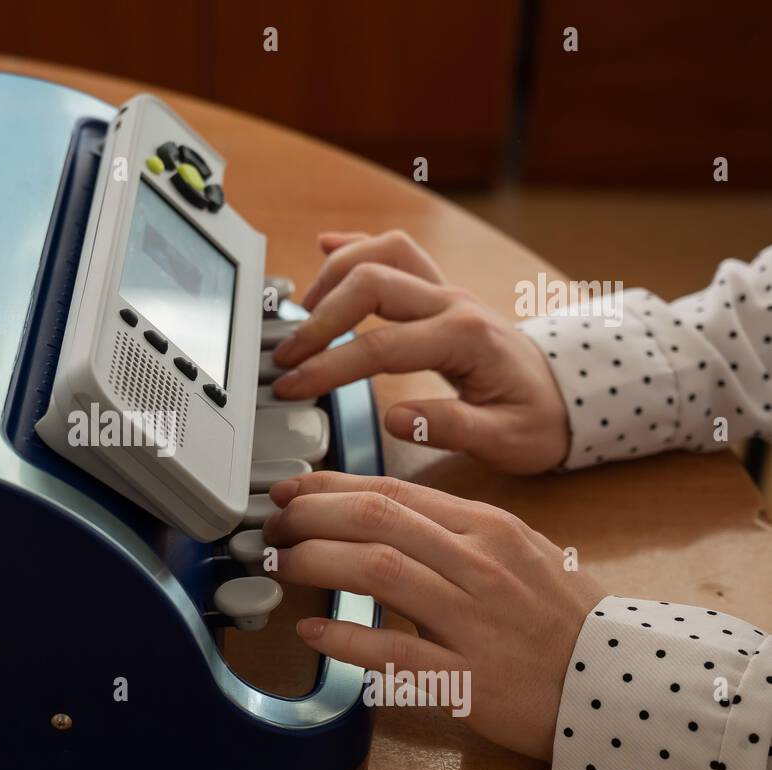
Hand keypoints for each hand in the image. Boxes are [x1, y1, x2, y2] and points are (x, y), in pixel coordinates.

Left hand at [263, 471, 607, 760]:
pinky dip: (346, 638)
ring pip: (378, 570)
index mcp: (487, 529)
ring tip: (282, 564)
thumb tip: (380, 513)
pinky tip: (313, 630)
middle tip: (274, 527)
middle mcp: (479, 565)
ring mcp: (474, 621)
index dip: (328, 488)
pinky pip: (396, 652)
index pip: (391, 492)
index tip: (291, 492)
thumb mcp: (517, 550)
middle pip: (375, 519)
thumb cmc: (561, 617)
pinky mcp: (470, 679)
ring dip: (315, 561)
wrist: (621, 681)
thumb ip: (453, 530)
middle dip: (310, 516)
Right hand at [271, 230, 570, 473]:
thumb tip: (396, 418)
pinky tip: (326, 247)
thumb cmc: (537, 420)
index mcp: (466, 339)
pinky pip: (396, 250)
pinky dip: (357, 245)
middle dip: (320, 317)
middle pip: (372, 281)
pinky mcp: (438, 290)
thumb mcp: (507, 440)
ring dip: (335, 275)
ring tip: (303, 314)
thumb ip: (452, 428)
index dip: (330, 366)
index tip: (294, 385)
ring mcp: (445, 290)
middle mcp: (453, 302)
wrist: (567, 396)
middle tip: (287, 353)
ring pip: (383, 251)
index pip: (381, 346)